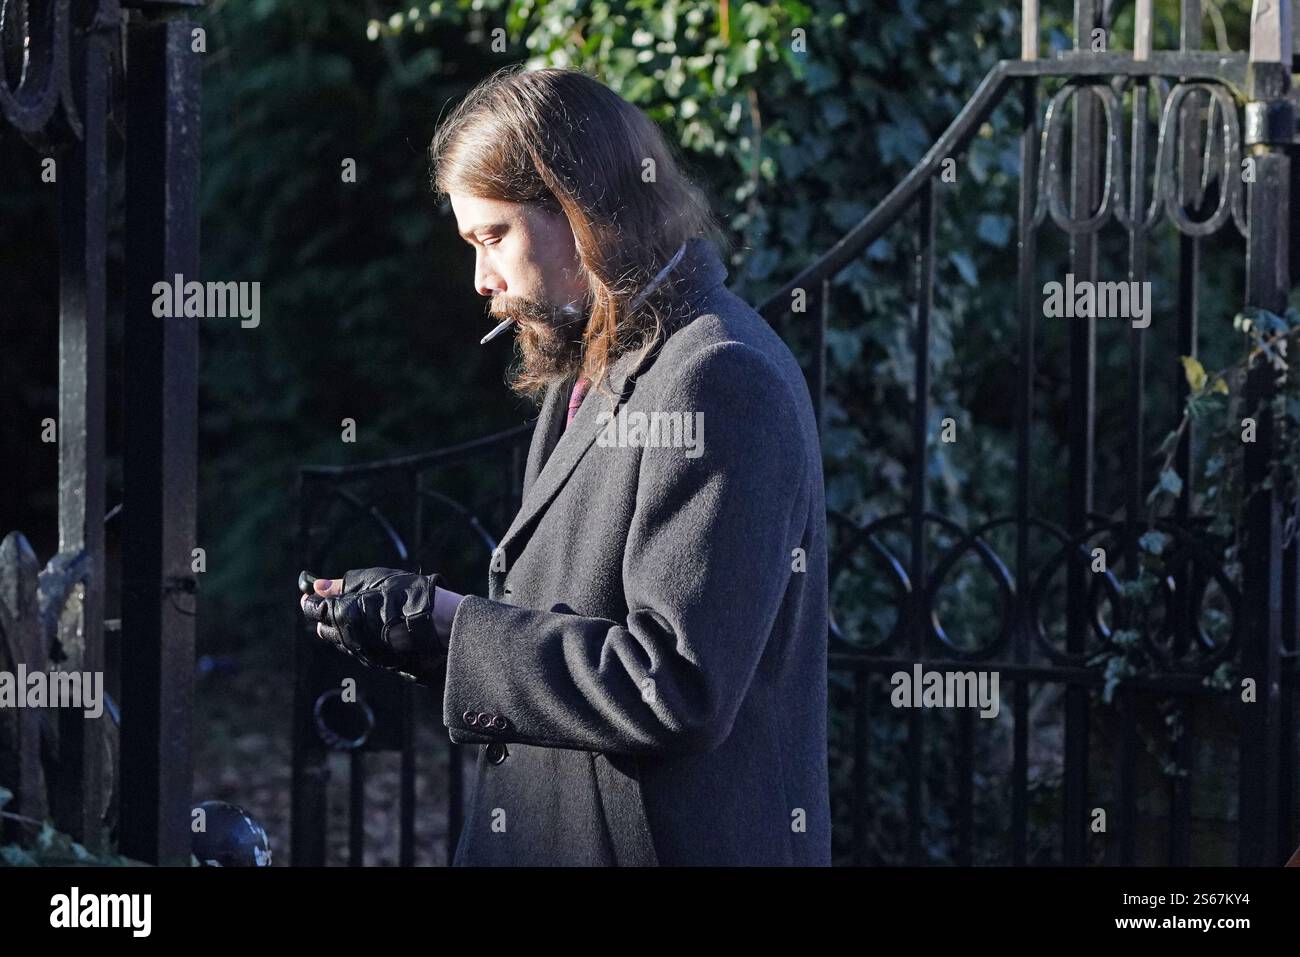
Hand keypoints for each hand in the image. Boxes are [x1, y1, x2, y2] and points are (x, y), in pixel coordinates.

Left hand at [299, 568, 455, 680]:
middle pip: (324, 628)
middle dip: (326, 615)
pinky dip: (358, 638)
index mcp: (341, 614)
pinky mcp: (376, 661)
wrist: (434, 623)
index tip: (314, 591)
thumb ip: (342, 585)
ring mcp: (361, 652)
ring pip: (341, 641)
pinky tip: (372, 627)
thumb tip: (317, 586)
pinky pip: (358, 649)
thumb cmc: (404, 595)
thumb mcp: (372, 581)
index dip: (312, 598)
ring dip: (342, 628)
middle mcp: (347, 637)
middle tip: (337, 601)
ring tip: (358, 614)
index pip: (313, 609)